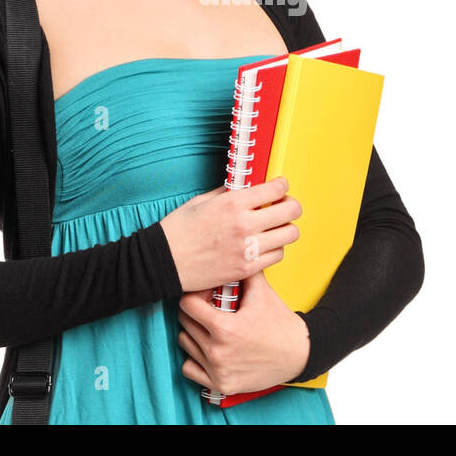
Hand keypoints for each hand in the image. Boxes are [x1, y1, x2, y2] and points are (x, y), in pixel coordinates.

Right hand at [159, 177, 301, 291]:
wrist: (164, 262)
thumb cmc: (178, 230)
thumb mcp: (201, 201)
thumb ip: (228, 193)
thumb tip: (246, 187)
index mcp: (233, 203)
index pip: (276, 189)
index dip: (282, 186)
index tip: (280, 187)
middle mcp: (245, 224)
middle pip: (291, 211)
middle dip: (290, 206)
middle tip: (283, 207)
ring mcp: (248, 249)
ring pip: (289, 235)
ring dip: (285, 229)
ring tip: (274, 228)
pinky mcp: (247, 269)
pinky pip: (277, 255)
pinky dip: (275, 249)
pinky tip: (264, 245)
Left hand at [175, 268, 310, 394]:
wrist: (299, 355)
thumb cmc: (279, 322)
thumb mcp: (262, 292)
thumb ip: (243, 270)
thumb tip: (232, 248)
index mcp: (224, 327)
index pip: (187, 305)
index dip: (194, 296)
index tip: (205, 296)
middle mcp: (217, 351)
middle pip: (184, 323)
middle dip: (194, 313)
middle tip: (209, 310)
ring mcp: (217, 370)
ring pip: (185, 343)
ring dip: (194, 334)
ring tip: (211, 329)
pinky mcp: (220, 385)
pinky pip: (188, 368)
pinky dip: (195, 359)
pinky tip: (209, 350)